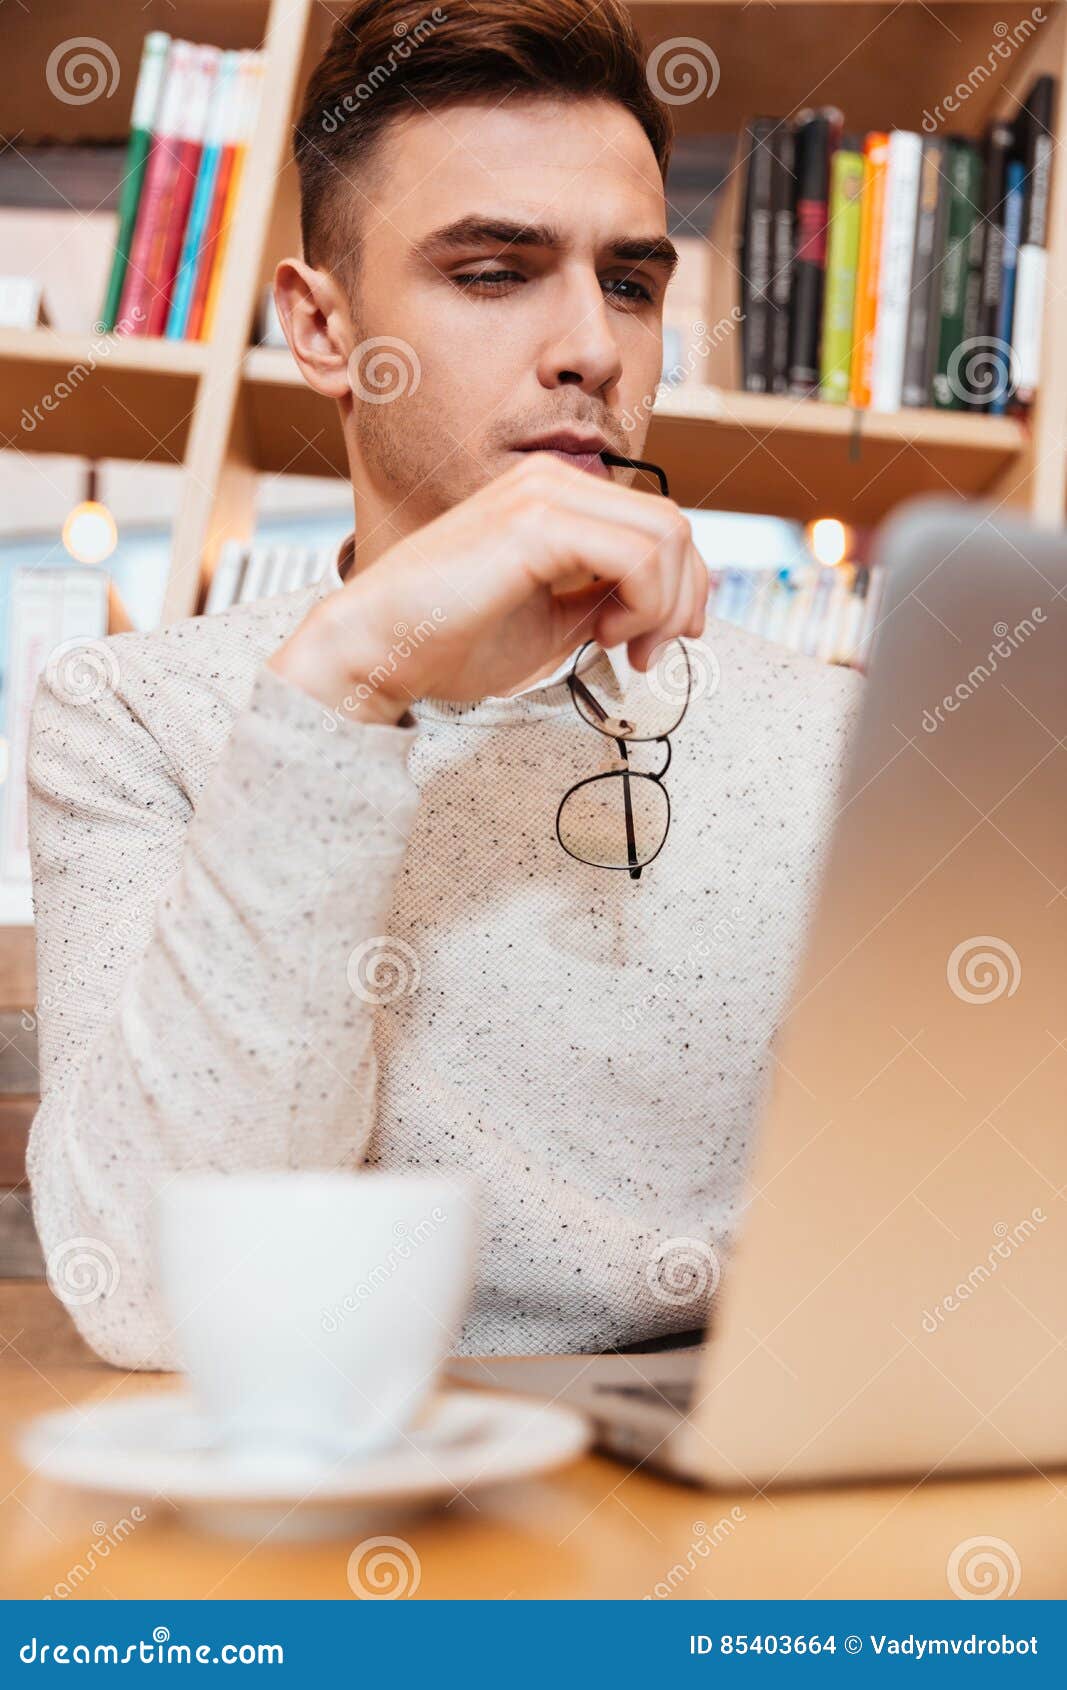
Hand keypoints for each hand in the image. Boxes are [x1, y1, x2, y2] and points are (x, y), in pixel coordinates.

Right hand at [267, 452, 708, 724]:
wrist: (379, 649)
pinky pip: (637, 555)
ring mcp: (545, 494)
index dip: (682, 587)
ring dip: (662, 604)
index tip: (661, 642)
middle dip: (681, 598)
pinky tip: (606, 634)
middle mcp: (554, 480)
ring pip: (666, 535)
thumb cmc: (450, 639)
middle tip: (651, 652)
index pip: (658, 524)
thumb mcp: (555, 621)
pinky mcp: (537, 522)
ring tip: (621, 645)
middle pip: (673, 525)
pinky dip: (643, 602)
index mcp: (556, 496)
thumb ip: (606, 599)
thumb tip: (668, 605)